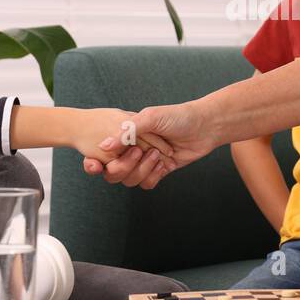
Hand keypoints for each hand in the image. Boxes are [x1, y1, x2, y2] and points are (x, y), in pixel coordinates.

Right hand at [81, 99, 219, 188]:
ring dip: (142, 170)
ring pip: (130, 180)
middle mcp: (133, 150)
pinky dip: (153, 177)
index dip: (96, 163)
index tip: (94, 163)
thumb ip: (127, 131)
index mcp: (126, 136)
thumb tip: (103, 145)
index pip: (104, 154)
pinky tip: (163, 165)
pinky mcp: (160, 171)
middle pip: (114, 172)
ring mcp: (146, 162)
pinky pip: (147, 183)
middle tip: (139, 152)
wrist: (205, 125)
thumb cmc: (177, 116)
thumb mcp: (151, 117)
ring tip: (157, 155)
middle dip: (125, 166)